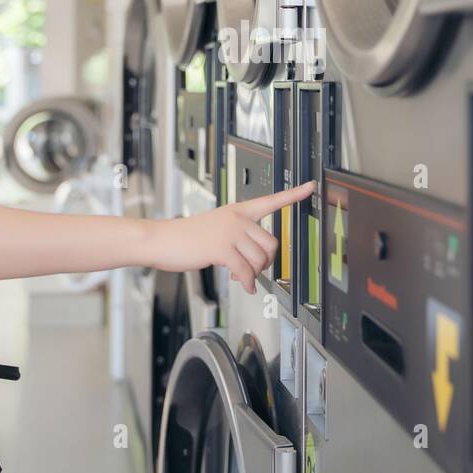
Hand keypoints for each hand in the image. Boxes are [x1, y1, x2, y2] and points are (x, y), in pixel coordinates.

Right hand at [147, 181, 316, 293]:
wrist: (162, 240)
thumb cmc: (187, 237)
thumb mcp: (216, 229)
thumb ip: (237, 238)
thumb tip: (252, 262)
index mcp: (238, 210)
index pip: (271, 200)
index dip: (293, 195)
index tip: (310, 187)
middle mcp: (237, 218)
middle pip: (271, 243)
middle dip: (266, 262)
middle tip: (253, 269)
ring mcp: (230, 232)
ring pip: (260, 260)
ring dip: (254, 274)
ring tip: (240, 276)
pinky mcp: (222, 249)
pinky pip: (245, 271)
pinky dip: (246, 283)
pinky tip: (242, 286)